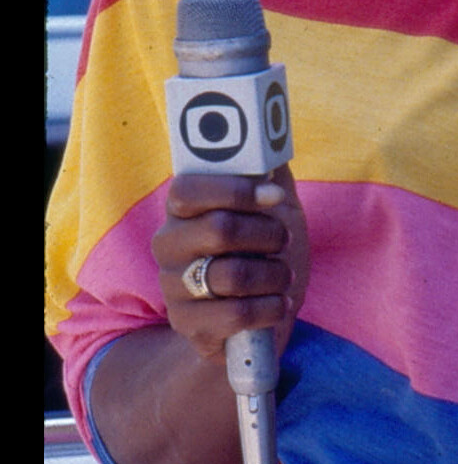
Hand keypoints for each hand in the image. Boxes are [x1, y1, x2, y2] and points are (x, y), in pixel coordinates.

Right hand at [152, 167, 309, 363]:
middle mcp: (169, 246)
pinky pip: (236, 313)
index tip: (274, 196)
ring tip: (282, 277)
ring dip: (274, 275)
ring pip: (233, 274)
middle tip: (282, 242)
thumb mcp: (272, 212)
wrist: (250, 324)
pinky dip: (270, 308)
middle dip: (268, 235)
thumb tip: (275, 138)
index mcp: (183, 212)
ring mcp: (174, 287)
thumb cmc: (261, 258)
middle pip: (220, 229)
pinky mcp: (188, 325)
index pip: (188, 190)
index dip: (236, 190)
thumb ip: (269, 175)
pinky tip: (278, 304)